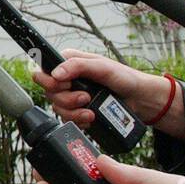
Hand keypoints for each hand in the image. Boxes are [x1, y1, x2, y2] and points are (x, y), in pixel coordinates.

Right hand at [31, 49, 182, 138]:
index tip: (66, 85)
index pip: (43, 71)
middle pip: (49, 92)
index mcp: (69, 63)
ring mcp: (72, 95)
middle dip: (67, 99)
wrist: (141, 100)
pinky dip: (78, 120)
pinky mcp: (77, 110)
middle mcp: (67, 78)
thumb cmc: (125, 78)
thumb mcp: (102, 67)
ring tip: (90, 110)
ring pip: (57, 107)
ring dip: (73, 112)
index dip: (50, 81)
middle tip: (85, 97)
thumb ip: (77, 66)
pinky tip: (91, 117)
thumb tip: (55, 74)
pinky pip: (67, 119)